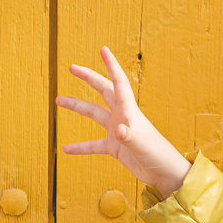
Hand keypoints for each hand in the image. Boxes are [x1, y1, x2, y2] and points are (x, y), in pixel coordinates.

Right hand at [56, 46, 190, 197]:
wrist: (164, 173)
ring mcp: (117, 131)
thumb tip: (119, 130)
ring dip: (77, 107)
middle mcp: (122, 116)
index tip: (103, 49)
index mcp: (130, 111)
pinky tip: (66, 149)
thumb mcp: (143, 145)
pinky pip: (93, 144)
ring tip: (58, 100)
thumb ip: (130, 137)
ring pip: (94, 114)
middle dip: (88, 78)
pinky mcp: (115, 147)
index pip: (119, 82)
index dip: (111, 65)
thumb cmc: (159, 155)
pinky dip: (80, 146)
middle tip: (72, 67)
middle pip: (103, 91)